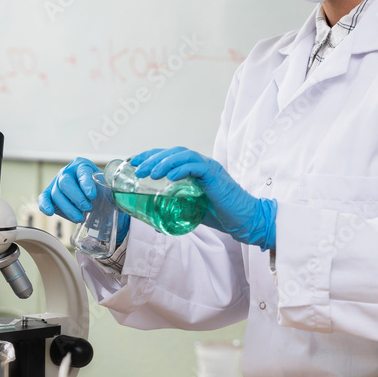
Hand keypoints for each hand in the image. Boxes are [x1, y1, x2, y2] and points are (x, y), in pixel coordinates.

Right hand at [39, 158, 130, 244]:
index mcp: (82, 165)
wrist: (94, 200)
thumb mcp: (110, 188)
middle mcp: (67, 172)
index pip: (82, 172)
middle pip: (65, 182)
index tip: (92, 195)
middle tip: (87, 207)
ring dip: (68, 207)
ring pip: (56, 193)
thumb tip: (126, 193)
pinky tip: (50, 212)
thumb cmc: (103, 192)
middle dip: (76, 197)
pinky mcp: (49, 195)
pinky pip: (44, 198)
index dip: (86, 183)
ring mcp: (56, 183)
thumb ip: (116, 189)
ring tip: (80, 217)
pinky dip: (45, 205)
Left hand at [130, 147, 276, 250]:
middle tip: (137, 167)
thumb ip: (175, 210)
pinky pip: (196, 166)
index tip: (134, 162)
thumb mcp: (190, 211)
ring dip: (163, 162)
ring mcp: (208, 167)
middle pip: (173, 152)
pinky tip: (169, 176)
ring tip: (150, 173)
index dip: (150, 156)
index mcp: (193, 169)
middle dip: (152, 158)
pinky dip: (181, 169)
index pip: (169, 156)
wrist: (242, 219)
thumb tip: (155, 224)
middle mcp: (200, 164)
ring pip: (183, 155)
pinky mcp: (215, 174)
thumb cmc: (219, 214)